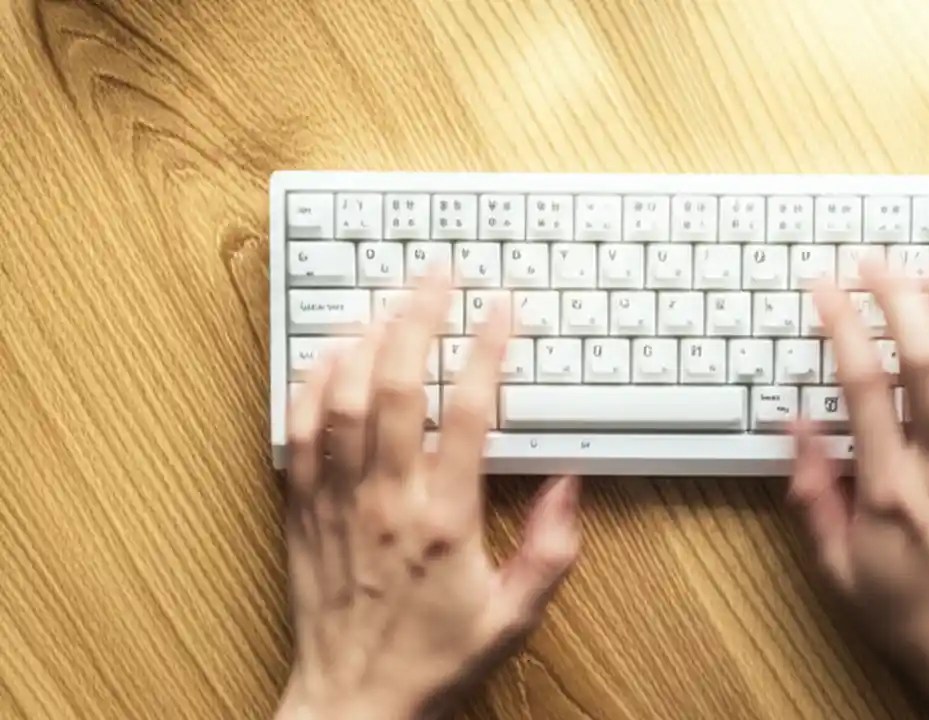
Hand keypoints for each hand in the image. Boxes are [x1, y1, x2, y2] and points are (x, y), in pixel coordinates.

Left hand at [276, 273, 580, 719]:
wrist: (353, 707)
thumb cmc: (432, 664)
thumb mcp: (514, 619)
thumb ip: (550, 550)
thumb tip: (569, 485)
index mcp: (443, 522)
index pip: (466, 414)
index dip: (485, 350)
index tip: (501, 309)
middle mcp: (386, 501)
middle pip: (396, 385)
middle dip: (419, 317)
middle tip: (437, 273)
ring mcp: (338, 502)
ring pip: (343, 398)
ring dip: (365, 337)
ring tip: (389, 297)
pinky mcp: (303, 512)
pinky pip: (300, 433)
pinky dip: (311, 384)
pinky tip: (329, 352)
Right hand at [789, 259, 928, 719]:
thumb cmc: (911, 615)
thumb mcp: (836, 564)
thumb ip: (813, 492)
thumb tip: (794, 427)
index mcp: (892, 486)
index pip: (862, 383)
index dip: (841, 323)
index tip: (825, 289)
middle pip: (924, 358)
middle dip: (898, 297)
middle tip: (878, 263)